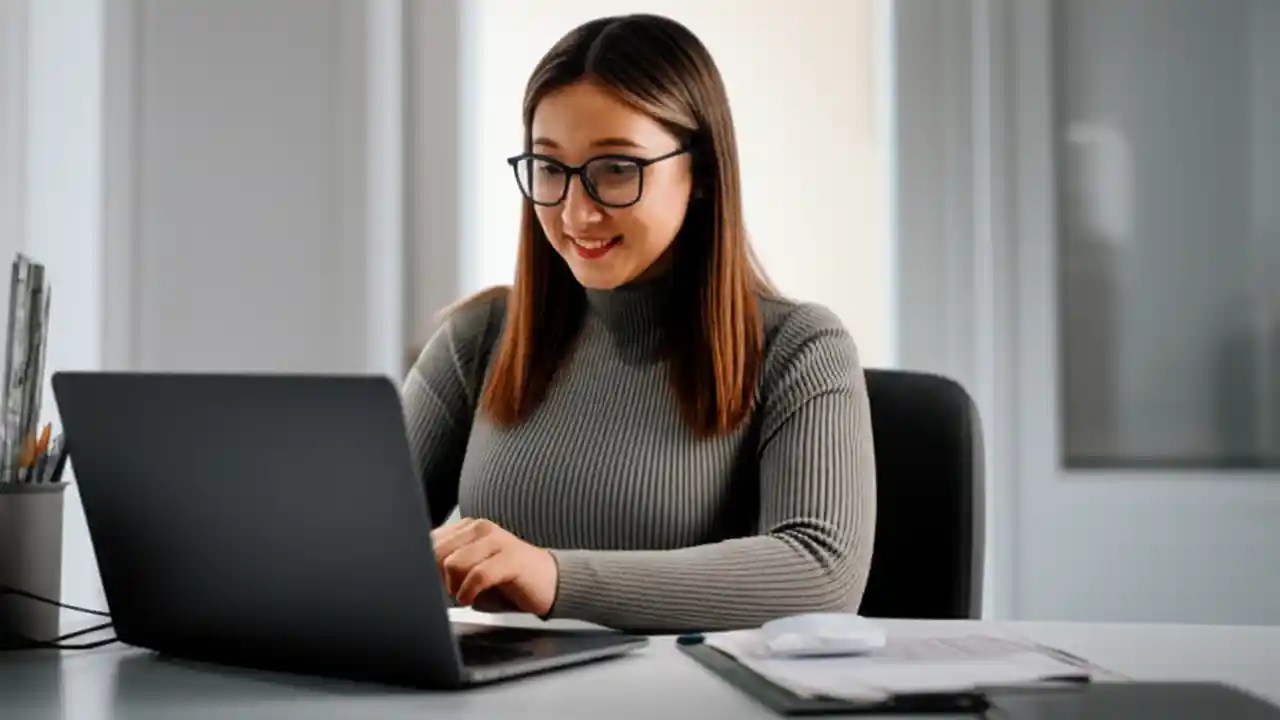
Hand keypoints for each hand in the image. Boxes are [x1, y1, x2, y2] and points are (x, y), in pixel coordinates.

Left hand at [431, 518, 558, 615]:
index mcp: (467, 528)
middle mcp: (480, 528)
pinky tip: (472, 599)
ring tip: (465, 596)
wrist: (549, 584)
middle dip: (438, 579)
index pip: (429, 542)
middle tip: (451, 593)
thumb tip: (420, 577)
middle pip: (437, 552)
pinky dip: (469, 593)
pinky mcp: (511, 558)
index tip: (433, 586)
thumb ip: (446, 569)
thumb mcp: (470, 572)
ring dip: (454, 588)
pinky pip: (477, 576)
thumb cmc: (506, 581)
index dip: (425, 568)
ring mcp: (497, 541)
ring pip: (454, 563)